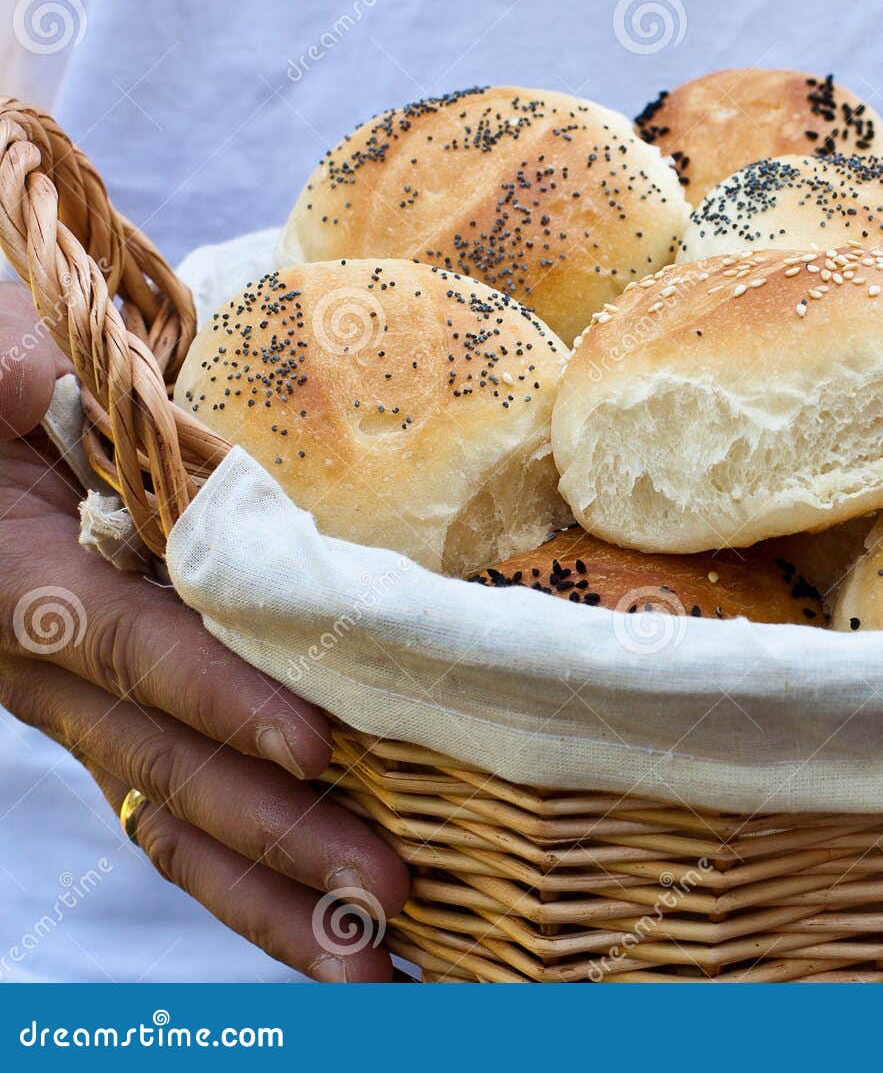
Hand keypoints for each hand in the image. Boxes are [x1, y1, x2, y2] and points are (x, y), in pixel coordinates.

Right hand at [0, 283, 408, 979]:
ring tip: (370, 963)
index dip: (218, 698)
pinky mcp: (125, 719)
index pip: (128, 646)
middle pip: (166, 767)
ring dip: (273, 896)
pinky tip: (334, 925)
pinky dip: (257, 876)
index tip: (312, 745)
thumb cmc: (3, 379)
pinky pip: (181, 811)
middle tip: (385, 890)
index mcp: (20, 581)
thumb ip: (10, 379)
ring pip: (174, 819)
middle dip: (278, 837)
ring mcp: (88, 709)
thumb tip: (56, 397)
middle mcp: (48, 669)